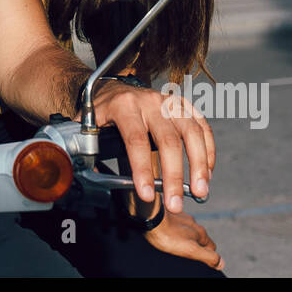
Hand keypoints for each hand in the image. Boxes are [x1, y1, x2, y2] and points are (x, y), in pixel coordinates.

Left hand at [90, 83, 213, 212]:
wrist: (112, 86)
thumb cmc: (100, 111)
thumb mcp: (86, 124)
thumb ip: (85, 146)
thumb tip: (84, 171)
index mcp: (124, 106)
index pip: (136, 140)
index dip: (142, 169)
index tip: (147, 195)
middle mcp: (150, 101)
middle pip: (168, 140)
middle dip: (173, 175)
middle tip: (176, 204)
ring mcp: (170, 101)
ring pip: (191, 132)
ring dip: (199, 164)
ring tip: (200, 192)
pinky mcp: (184, 105)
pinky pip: (202, 127)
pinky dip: (208, 151)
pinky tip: (206, 173)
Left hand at [144, 209, 223, 270]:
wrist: (149, 217)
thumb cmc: (166, 234)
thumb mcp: (190, 250)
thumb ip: (207, 256)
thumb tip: (221, 263)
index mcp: (200, 232)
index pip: (211, 247)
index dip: (209, 255)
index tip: (206, 261)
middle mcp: (192, 223)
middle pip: (200, 238)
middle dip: (197, 246)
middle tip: (190, 254)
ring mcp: (180, 218)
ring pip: (188, 231)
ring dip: (185, 237)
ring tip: (178, 245)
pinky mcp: (169, 215)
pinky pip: (175, 225)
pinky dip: (174, 231)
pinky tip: (167, 235)